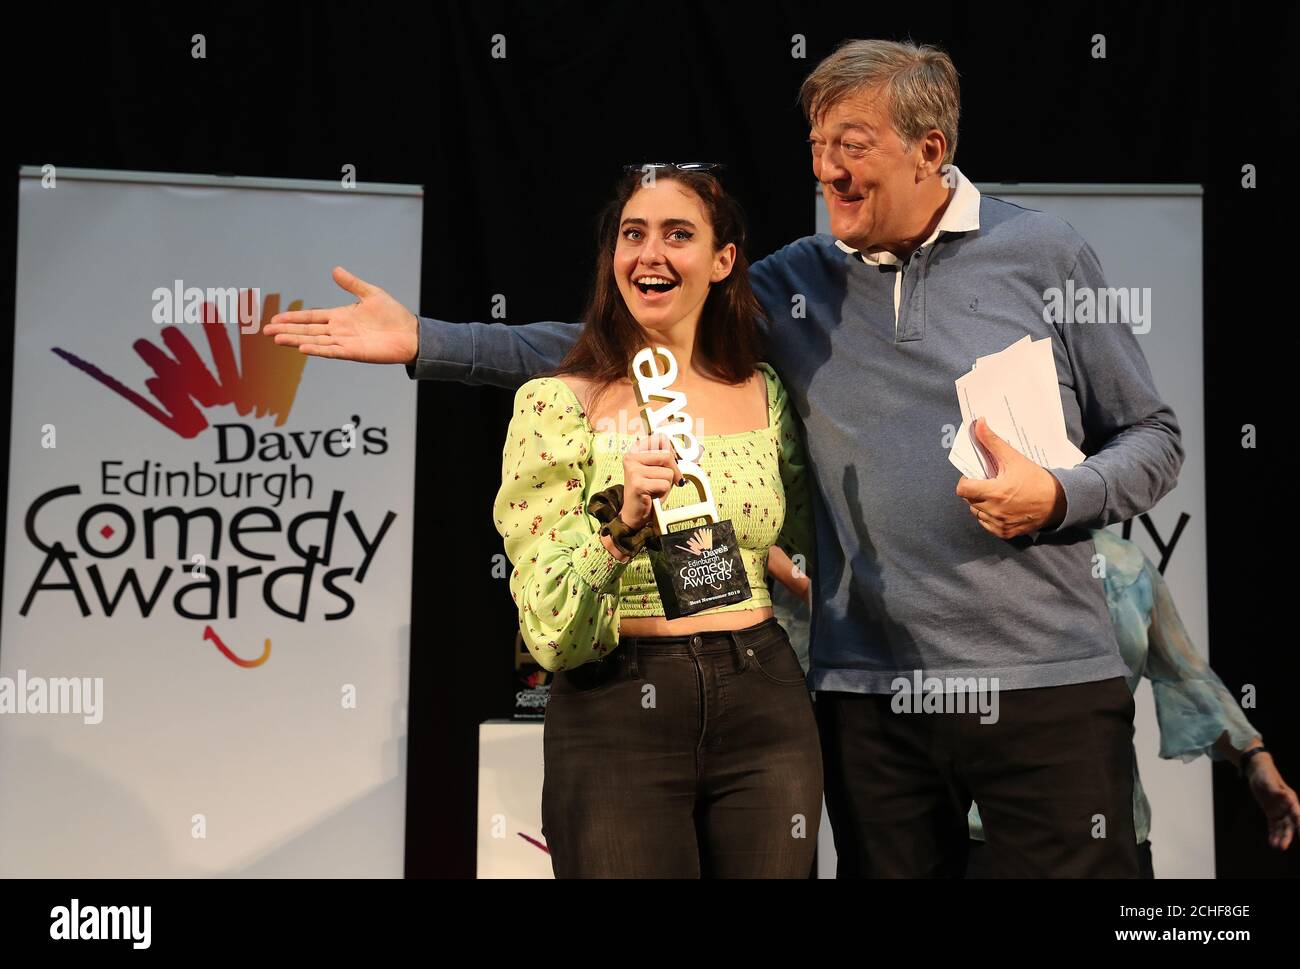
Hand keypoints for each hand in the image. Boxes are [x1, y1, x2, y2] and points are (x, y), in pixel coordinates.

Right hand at [262, 266, 418, 363]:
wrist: (410, 334)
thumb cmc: (393, 314)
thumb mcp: (370, 293)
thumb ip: (351, 283)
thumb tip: (335, 269)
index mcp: (340, 316)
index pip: (311, 317)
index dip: (293, 318)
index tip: (275, 319)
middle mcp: (338, 330)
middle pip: (307, 330)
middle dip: (287, 330)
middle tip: (266, 331)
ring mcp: (344, 342)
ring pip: (314, 341)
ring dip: (295, 340)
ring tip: (277, 339)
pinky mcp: (352, 352)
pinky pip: (330, 351)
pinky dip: (316, 350)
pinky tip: (302, 348)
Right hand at [619, 433, 681, 530]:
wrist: (634, 513)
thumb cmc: (648, 491)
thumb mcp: (656, 470)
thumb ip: (665, 459)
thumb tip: (681, 454)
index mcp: (635, 451)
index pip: (661, 439)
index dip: (671, 452)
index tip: (670, 463)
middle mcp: (631, 457)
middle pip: (667, 455)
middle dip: (673, 471)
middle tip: (667, 481)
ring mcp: (633, 470)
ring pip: (668, 472)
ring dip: (666, 484)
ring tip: (655, 489)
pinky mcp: (638, 483)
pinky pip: (665, 484)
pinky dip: (664, 493)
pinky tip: (653, 496)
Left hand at [955, 417, 1066, 538]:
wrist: (1058, 502)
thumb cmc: (1035, 479)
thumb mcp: (1014, 458)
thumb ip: (993, 442)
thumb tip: (978, 423)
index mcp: (995, 492)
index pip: (962, 490)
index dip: (966, 481)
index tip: (975, 477)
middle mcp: (995, 511)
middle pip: (969, 501)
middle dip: (975, 491)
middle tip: (988, 483)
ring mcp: (1000, 524)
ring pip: (977, 513)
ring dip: (981, 505)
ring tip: (995, 495)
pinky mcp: (1005, 533)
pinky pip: (987, 525)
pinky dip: (989, 517)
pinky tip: (1001, 507)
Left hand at [1244, 753, 1299, 850]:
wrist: (1258, 772)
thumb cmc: (1265, 774)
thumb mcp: (1268, 780)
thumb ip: (1274, 788)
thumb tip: (1283, 795)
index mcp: (1291, 800)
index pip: (1297, 814)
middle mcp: (1287, 808)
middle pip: (1289, 824)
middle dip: (1287, 835)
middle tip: (1283, 846)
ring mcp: (1280, 812)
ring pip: (1282, 828)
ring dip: (1280, 837)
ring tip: (1277, 847)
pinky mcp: (1271, 814)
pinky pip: (1273, 826)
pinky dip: (1273, 834)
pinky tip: (1272, 843)